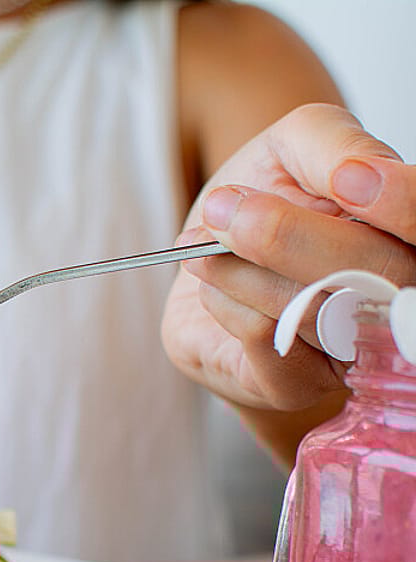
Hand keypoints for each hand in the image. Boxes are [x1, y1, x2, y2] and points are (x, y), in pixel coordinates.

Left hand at [162, 102, 415, 411]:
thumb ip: (336, 148)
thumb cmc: (268, 191)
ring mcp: (351, 351)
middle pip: (374, 277)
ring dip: (239, 269)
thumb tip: (356, 174)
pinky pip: (266, 343)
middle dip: (287, 237)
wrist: (207, 243)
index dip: (402, 204)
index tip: (346, 178)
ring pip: (311, 310)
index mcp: (410, 237)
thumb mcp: (299, 143)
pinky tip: (213, 284)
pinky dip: (225, 301)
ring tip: (201, 242)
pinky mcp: (294, 386)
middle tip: (224, 207)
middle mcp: (395, 301)